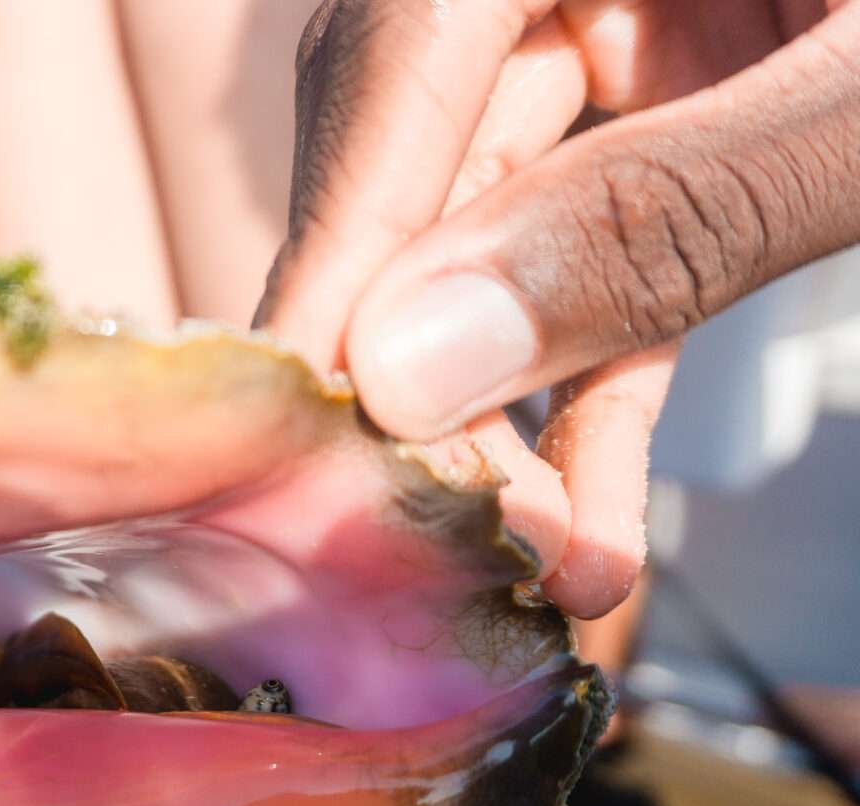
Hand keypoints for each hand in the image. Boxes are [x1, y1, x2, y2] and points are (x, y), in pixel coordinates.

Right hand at [257, 0, 859, 617]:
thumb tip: (419, 367)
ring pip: (496, 242)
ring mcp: (612, 34)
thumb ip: (675, 212)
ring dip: (510, 422)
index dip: (338, 259)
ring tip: (536, 581)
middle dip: (422, 370)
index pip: (395, 63)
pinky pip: (595, 267)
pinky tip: (586, 534)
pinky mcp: (669, 116)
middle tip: (428, 546)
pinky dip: (589, 399)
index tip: (298, 435)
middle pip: (422, 168)